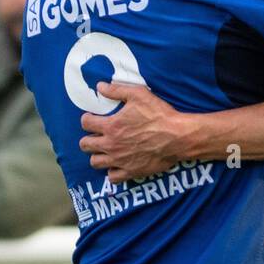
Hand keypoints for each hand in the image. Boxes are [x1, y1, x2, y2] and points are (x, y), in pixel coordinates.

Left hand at [79, 82, 201, 183]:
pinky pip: (112, 177)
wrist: (178, 136)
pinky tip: (118, 164)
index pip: (86, 124)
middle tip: (97, 135)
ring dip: (97, 155)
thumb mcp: (138, 95)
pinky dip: (112, 171)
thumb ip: (116, 91)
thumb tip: (100, 86)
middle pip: (85, 145)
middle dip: (88, 138)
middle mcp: (111, 145)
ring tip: (105, 150)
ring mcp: (120, 160)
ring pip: (95, 162)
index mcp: (111, 126)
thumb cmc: (159, 115)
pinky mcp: (131, 171)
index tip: (92, 118)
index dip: (87, 119)